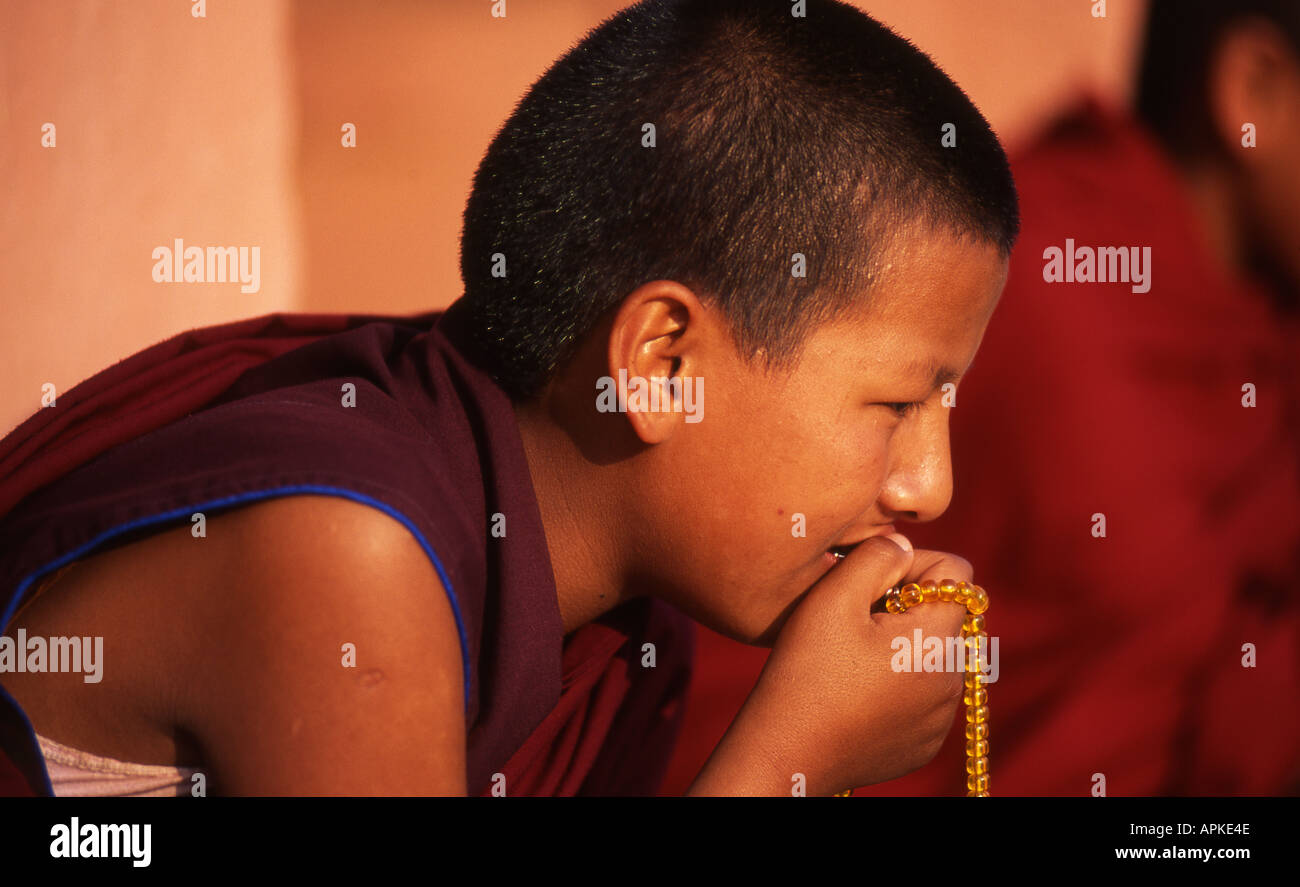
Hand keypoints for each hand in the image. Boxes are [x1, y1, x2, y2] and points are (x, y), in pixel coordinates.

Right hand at [740, 533, 973, 794]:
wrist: (786, 753)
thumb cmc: (805, 673)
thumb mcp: (833, 597)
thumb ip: (877, 556)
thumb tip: (903, 547)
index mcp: (938, 638)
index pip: (956, 572)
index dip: (913, 563)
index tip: (870, 581)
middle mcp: (953, 680)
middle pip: (945, 614)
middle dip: (906, 605)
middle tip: (853, 620)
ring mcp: (941, 718)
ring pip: (934, 654)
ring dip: (902, 645)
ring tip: (850, 658)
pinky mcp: (924, 743)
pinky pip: (924, 695)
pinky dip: (899, 684)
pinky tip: (856, 692)